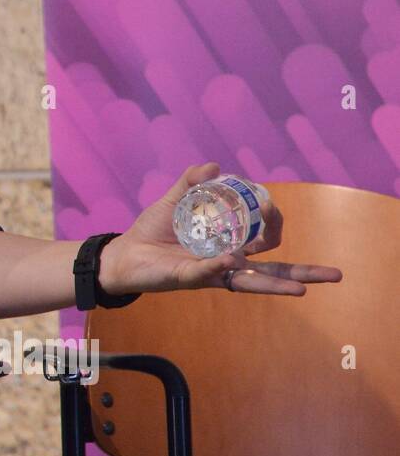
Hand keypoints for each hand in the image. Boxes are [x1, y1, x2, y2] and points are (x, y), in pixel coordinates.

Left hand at [98, 161, 342, 296]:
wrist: (122, 254)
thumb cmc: (152, 231)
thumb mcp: (174, 201)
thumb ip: (192, 182)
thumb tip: (215, 167)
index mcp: (228, 245)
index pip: (264, 239)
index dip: (273, 223)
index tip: (269, 209)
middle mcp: (225, 264)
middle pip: (272, 270)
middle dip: (303, 272)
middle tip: (334, 274)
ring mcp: (210, 274)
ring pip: (250, 282)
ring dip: (275, 284)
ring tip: (303, 288)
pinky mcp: (188, 279)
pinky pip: (208, 273)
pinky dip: (218, 266)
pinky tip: (229, 259)